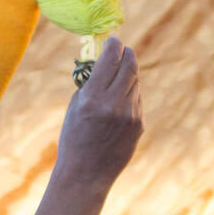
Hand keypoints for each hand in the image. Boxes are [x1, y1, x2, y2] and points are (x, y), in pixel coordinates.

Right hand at [55, 37, 142, 193]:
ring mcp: (130, 115)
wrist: (86, 174)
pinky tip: (120, 102)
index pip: (111, 58)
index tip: (113, 40)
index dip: (114, 44)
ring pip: (135, 82)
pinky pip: (138, 100)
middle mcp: (114, 104)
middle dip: (127, 54)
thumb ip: (90, 83)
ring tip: (118, 78)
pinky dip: (131, 95)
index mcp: (93, 97)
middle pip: (130, 65)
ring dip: (128, 75)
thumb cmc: (74, 138)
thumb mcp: (75, 107)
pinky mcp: (139, 125)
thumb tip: (103, 61)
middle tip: (123, 50)